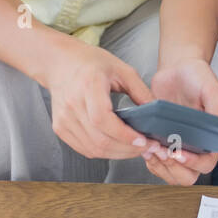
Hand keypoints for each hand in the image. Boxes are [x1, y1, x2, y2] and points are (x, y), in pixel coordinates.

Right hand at [44, 40, 160, 161]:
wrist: (61, 63)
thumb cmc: (91, 63)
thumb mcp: (122, 69)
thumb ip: (141, 91)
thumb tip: (157, 113)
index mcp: (88, 85)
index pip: (102, 119)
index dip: (124, 135)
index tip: (143, 140)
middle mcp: (72, 104)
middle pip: (99, 139)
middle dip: (127, 149)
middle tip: (148, 148)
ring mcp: (63, 119)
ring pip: (93, 149)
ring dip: (118, 154)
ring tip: (136, 149)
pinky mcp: (60, 128)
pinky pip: (84, 149)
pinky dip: (104, 152)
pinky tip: (118, 147)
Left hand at [140, 58, 217, 185]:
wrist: (177, 69)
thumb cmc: (198, 78)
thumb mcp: (212, 89)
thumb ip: (217, 108)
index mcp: (211, 139)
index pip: (207, 163)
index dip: (193, 164)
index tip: (178, 153)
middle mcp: (195, 148)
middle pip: (188, 176)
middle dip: (173, 168)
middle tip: (163, 151)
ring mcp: (177, 148)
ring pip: (170, 174)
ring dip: (160, 167)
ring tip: (152, 147)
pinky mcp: (161, 144)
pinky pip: (157, 165)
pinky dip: (150, 161)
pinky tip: (145, 146)